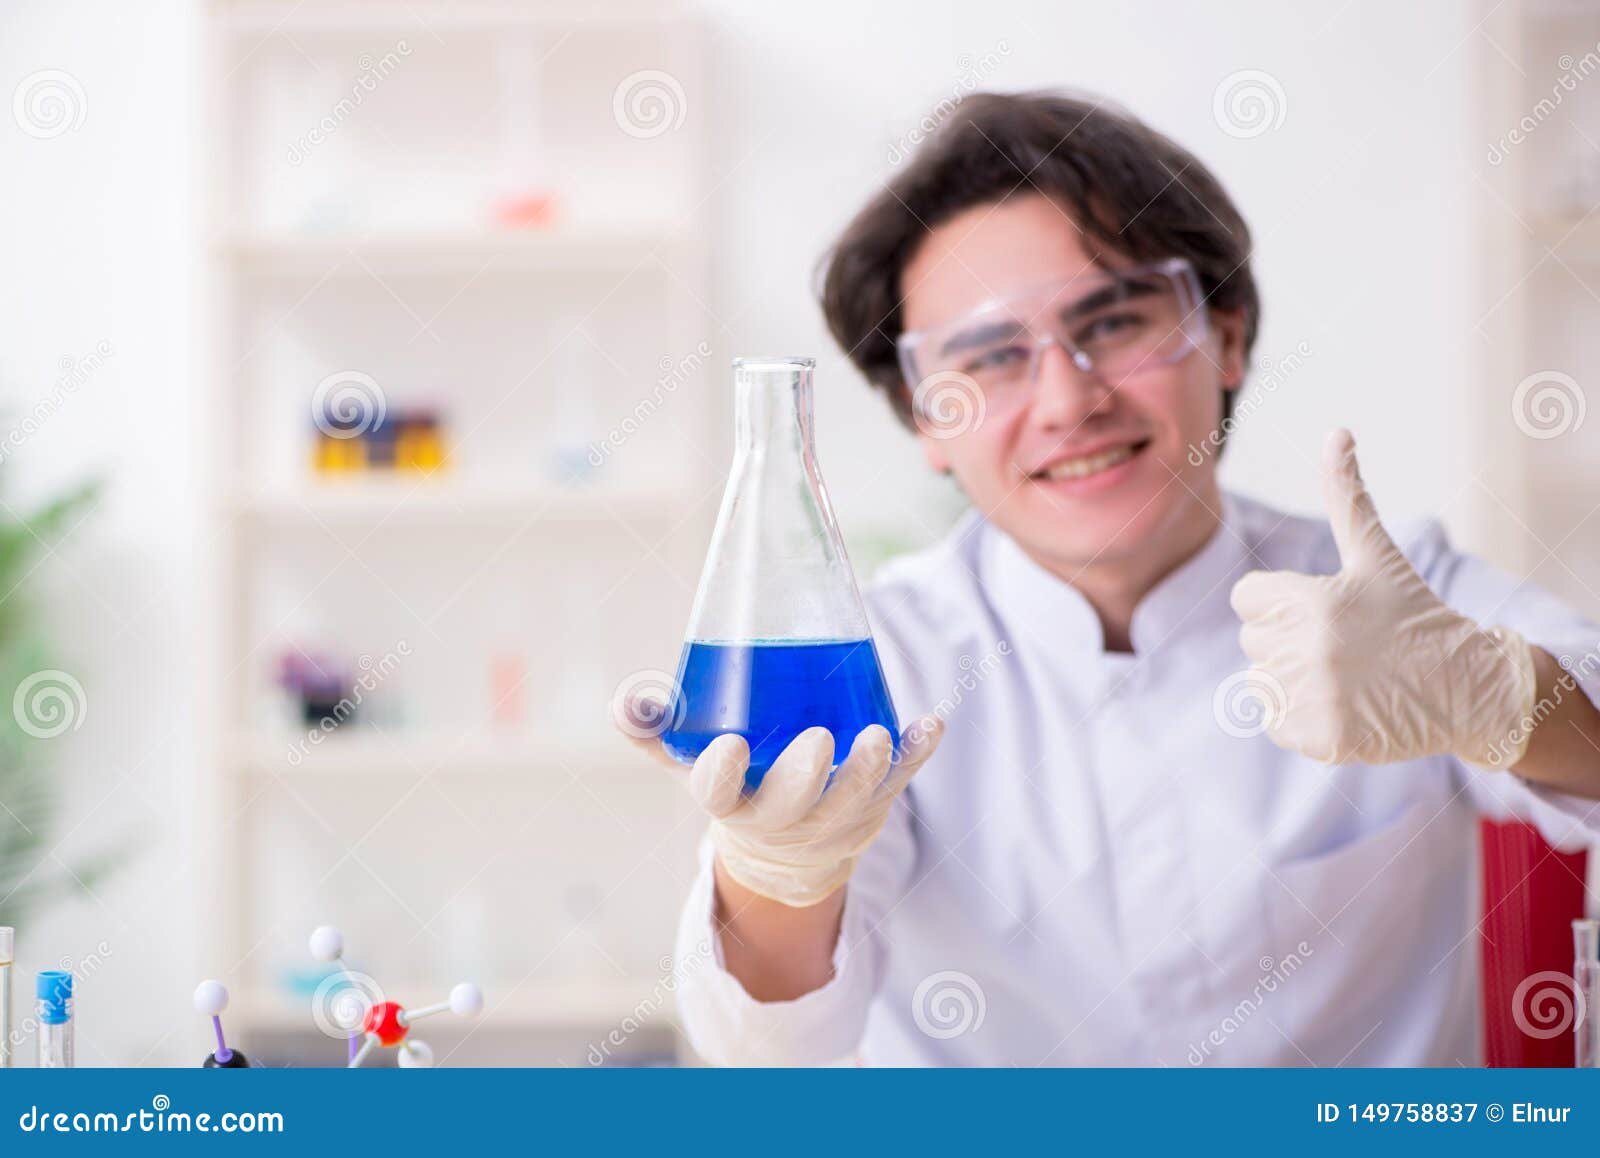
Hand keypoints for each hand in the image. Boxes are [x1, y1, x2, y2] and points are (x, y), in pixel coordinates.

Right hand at [626, 718, 942, 906]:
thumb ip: (655, 729)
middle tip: (818, 738)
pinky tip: (931, 726)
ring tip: (880, 734)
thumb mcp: (689, 765)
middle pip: (794, 803)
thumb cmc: (736, 788)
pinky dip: (916, 755)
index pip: (718, 793)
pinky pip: (899, 782)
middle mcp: (782, 819)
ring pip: (853, 799)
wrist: (785, 854)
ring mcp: (834, 818)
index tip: (727, 745)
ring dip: (868, 769)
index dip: (721, 772)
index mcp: (731, 804)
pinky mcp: (874, 807)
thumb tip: (626, 699)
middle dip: (806, 775)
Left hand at [1228, 428, 1535, 766]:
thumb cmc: (1413, 614)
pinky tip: (1342, 703)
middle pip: (1253, 639)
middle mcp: (1308, 650)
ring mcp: (1312, 697)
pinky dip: (1299, 716)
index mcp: (1312, 601)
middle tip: (1340, 641)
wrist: (1464, 687)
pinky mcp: (1317, 737)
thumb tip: (1336, 432)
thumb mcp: (1378, 555)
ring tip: (1343, 672)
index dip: (1276, 600)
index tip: (1317, 606)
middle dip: (1287, 637)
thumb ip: (1347, 497)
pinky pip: (1273, 720)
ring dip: (1290, 677)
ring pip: (1259, 680)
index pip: (1246, 598)